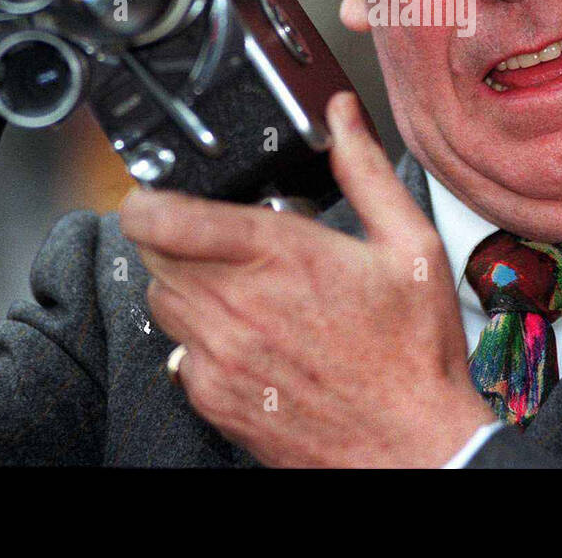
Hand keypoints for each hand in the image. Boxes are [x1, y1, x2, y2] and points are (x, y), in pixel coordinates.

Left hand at [120, 92, 494, 466]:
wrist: (411, 448)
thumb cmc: (414, 352)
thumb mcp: (410, 244)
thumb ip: (364, 170)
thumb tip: (341, 114)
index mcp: (278, 256)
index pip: (165, 219)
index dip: (147, 198)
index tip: (155, 193)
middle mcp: (236, 306)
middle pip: (152, 254)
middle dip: (175, 235)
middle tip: (221, 238)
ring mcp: (219, 356)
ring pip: (159, 300)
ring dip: (184, 284)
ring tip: (241, 286)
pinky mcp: (214, 397)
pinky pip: (177, 352)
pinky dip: (199, 337)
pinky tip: (249, 334)